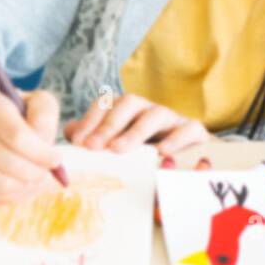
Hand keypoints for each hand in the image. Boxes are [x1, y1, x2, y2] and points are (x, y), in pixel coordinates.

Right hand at [0, 85, 64, 201]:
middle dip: (36, 173)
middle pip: (8, 164)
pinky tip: (23, 186)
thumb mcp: (34, 102)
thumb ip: (44, 117)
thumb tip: (46, 146)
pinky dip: (12, 196)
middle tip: (48, 171)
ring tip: (37, 179)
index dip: (40, 153)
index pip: (16, 136)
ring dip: (25, 187)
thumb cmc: (11, 110)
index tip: (56, 159)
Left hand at [64, 93, 209, 155]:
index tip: (77, 142)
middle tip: (93, 146)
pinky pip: (189, 129)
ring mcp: (173, 119)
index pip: (106, 103)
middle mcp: (148, 110)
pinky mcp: (196, 132)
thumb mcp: (120, 148)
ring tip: (119, 150)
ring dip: (135, 131)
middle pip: (128, 103)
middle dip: (108, 125)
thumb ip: (96, 139)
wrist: (191, 161)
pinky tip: (162, 154)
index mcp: (128, 112)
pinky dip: (176, 139)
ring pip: (155, 114)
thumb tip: (69, 132)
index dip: (90, 119)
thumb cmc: (148, 155)